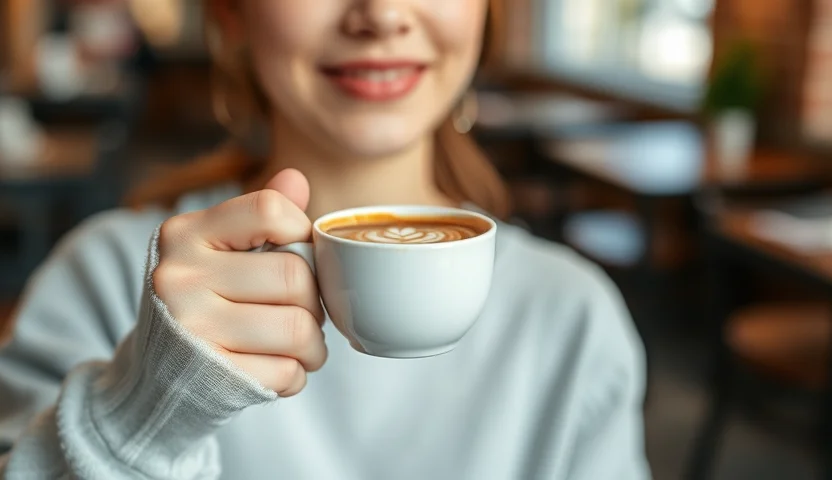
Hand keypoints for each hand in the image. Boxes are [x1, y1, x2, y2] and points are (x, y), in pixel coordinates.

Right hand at [153, 169, 325, 396]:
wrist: (154, 378)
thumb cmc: (203, 303)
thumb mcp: (220, 252)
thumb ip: (260, 217)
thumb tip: (296, 179)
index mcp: (186, 233)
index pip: (271, 210)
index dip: (303, 232)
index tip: (302, 255)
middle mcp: (180, 276)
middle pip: (295, 275)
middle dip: (316, 301)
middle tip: (305, 313)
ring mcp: (190, 327)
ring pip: (298, 328)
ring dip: (314, 344)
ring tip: (302, 346)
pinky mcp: (207, 376)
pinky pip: (286, 371)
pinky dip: (297, 375)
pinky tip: (279, 369)